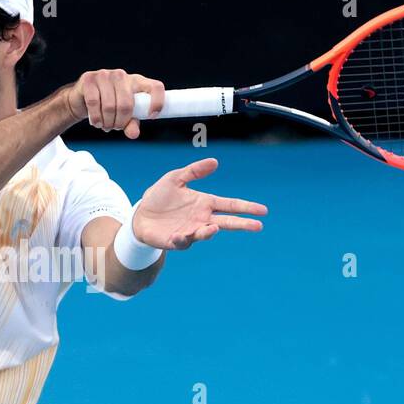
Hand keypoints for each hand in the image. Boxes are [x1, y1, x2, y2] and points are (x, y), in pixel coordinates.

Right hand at [65, 70, 163, 139]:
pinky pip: (94, 103)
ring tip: (105, 125)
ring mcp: (105, 75)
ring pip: (110, 106)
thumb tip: (133, 134)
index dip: (157, 102)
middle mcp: (122, 75)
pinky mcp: (89, 79)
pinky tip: (96, 122)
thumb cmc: (107, 107)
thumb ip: (131, 124)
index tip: (151, 116)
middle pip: (126, 104)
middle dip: (120, 122)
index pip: (155, 86)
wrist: (81, 99)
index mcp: (136, 82)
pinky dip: (96, 118)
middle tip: (115, 127)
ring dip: (107, 122)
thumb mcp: (122, 117)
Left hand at [132, 158, 266, 249]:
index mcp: (205, 203)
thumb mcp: (175, 178)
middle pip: (227, 222)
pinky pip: (183, 241)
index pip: (230, 205)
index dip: (246, 207)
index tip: (262, 210)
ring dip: (209, 232)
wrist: (141, 215)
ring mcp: (191, 231)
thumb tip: (215, 162)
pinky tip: (179, 235)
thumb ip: (194, 171)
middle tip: (258, 226)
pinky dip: (183, 239)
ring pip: (205, 233)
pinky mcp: (176, 241)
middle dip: (242, 224)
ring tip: (213, 228)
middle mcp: (202, 218)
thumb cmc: (160, 197)